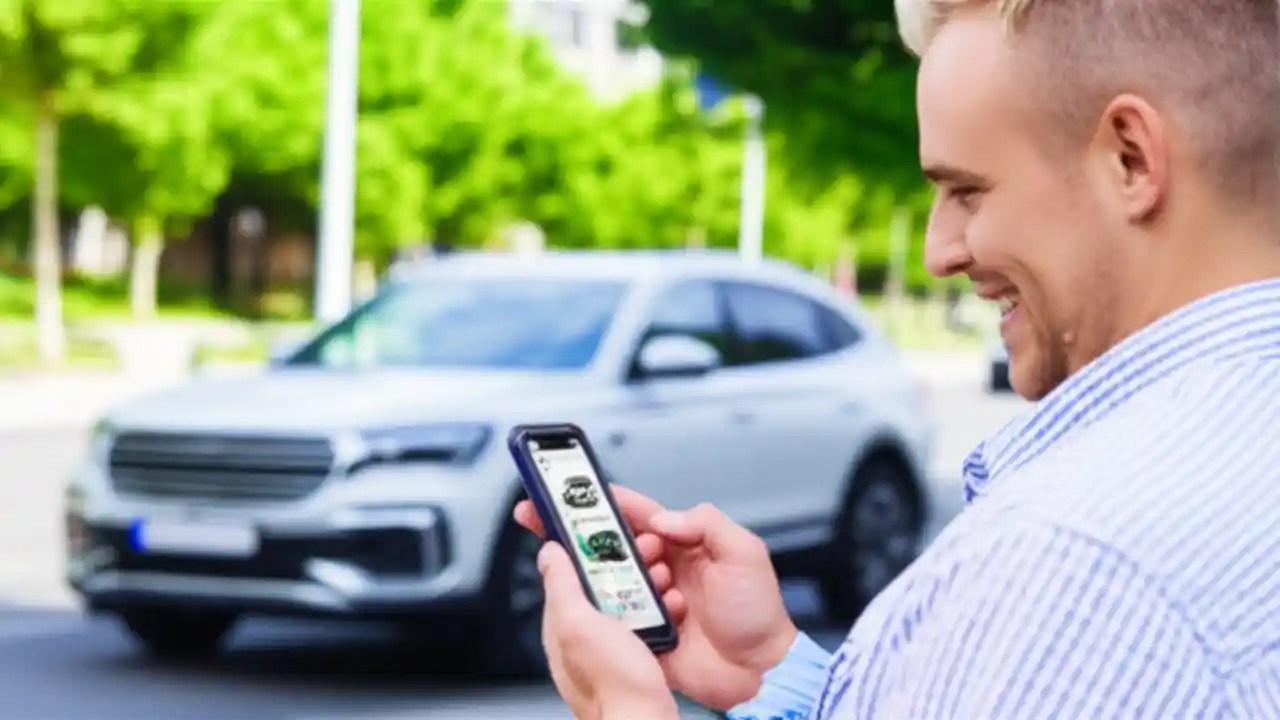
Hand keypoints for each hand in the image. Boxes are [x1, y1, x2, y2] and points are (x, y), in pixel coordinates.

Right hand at [515, 488, 797, 710]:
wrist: (759, 671)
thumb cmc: (758, 613)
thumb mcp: (744, 553)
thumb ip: (707, 523)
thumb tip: (662, 518)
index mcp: (686, 544)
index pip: (640, 514)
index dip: (607, 502)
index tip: (576, 494)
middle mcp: (665, 569)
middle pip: (617, 546)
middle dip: (604, 542)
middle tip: (610, 546)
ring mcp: (652, 601)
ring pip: (614, 580)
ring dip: (623, 580)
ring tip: (654, 585)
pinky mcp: (644, 631)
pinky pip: (617, 616)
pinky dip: (624, 613)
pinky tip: (647, 615)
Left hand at [538, 541, 679, 719]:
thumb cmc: (614, 684)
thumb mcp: (579, 625)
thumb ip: (561, 586)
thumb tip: (548, 552)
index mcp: (562, 625)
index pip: (564, 573)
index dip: (580, 547)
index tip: (596, 526)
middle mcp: (582, 637)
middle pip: (598, 584)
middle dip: (622, 564)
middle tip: (643, 551)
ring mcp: (609, 649)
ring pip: (625, 602)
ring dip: (645, 585)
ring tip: (660, 578)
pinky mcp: (635, 658)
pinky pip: (646, 623)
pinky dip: (660, 610)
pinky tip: (671, 609)